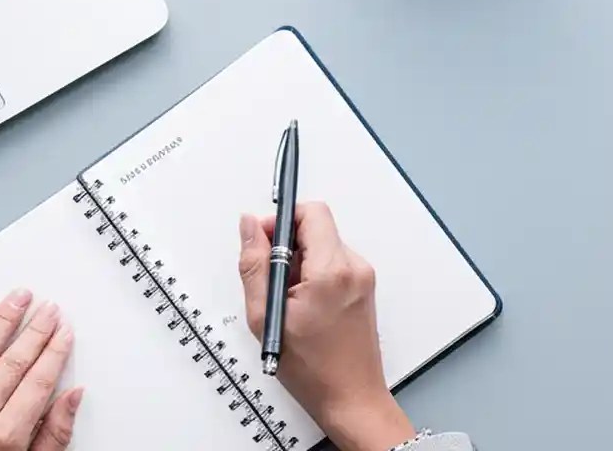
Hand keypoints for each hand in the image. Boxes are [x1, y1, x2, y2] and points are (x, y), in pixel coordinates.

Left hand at [0, 289, 83, 450]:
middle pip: (13, 362)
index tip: (64, 331)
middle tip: (48, 308)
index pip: (38, 382)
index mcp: (5, 439)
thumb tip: (73, 397)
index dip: (54, 352)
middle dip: (35, 330)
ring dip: (2, 320)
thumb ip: (53, 435)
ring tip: (18, 297)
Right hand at [238, 202, 414, 450]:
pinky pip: (333, 264)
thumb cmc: (313, 369)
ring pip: (322, 246)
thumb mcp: (267, 315)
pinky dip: (313, 275)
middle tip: (272, 280)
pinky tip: (303, 306)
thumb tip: (249, 227)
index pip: (310, 212)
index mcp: (332, 271)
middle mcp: (354, 268)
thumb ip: (255, 265)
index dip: (280, 221)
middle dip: (287, 245)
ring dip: (299, 262)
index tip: (264, 241)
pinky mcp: (363, 288)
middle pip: (316, 227)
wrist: (350, 399)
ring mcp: (362, 278)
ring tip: (288, 301)